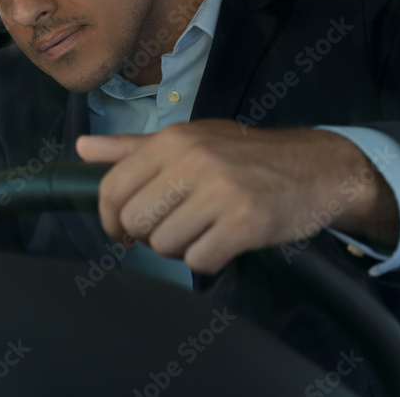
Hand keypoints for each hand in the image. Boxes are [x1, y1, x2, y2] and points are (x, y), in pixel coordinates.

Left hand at [76, 120, 398, 272]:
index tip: (123, 230)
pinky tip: (223, 243)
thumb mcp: (190, 139)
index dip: (110, 218)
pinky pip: (199, 260)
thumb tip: (82, 149)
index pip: (112, 188)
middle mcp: (193, 161)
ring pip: (164, 245)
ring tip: (203, 232)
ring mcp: (220, 191)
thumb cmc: (246, 156)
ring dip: (179, 249)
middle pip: (134, 221)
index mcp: (172, 140)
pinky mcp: (246, 222)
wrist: (317, 168)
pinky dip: (208, 260)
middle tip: (171, 230)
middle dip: (146, 236)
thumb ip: (132, 148)